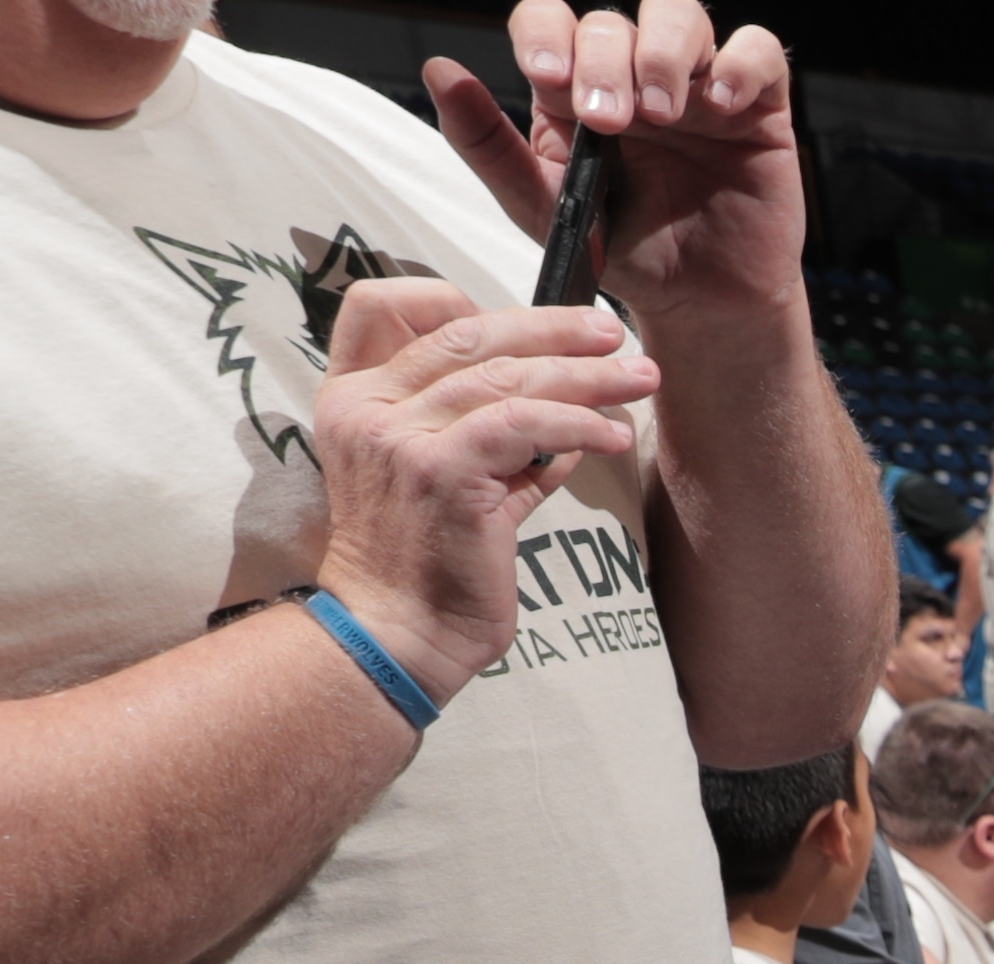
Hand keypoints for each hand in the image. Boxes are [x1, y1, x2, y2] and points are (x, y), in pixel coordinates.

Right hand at [305, 283, 661, 696]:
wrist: (396, 636)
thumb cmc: (429, 569)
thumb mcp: (453, 483)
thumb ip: (495, 442)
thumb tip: (569, 413)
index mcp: (355, 397)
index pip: (382, 305)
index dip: (455, 298)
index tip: (523, 325)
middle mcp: (366, 405)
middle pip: (465, 331)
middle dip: (551, 329)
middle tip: (614, 335)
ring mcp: (398, 434)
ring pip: (506, 376)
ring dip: (585, 376)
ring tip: (638, 381)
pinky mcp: (439, 470)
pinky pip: (524, 425)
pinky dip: (578, 424)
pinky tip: (615, 435)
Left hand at [424, 3, 810, 338]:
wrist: (700, 304)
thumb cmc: (624, 253)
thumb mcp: (540, 207)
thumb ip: (488, 144)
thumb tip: (440, 71)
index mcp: (575, 88)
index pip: (551, 21)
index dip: (548, 35)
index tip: (549, 79)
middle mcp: (633, 75)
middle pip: (613, 22)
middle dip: (606, 63)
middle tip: (610, 121)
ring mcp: (696, 86)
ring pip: (683, 15)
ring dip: (665, 54)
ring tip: (663, 113)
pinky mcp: (758, 107)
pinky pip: (760, 53)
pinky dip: (742, 65)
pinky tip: (723, 104)